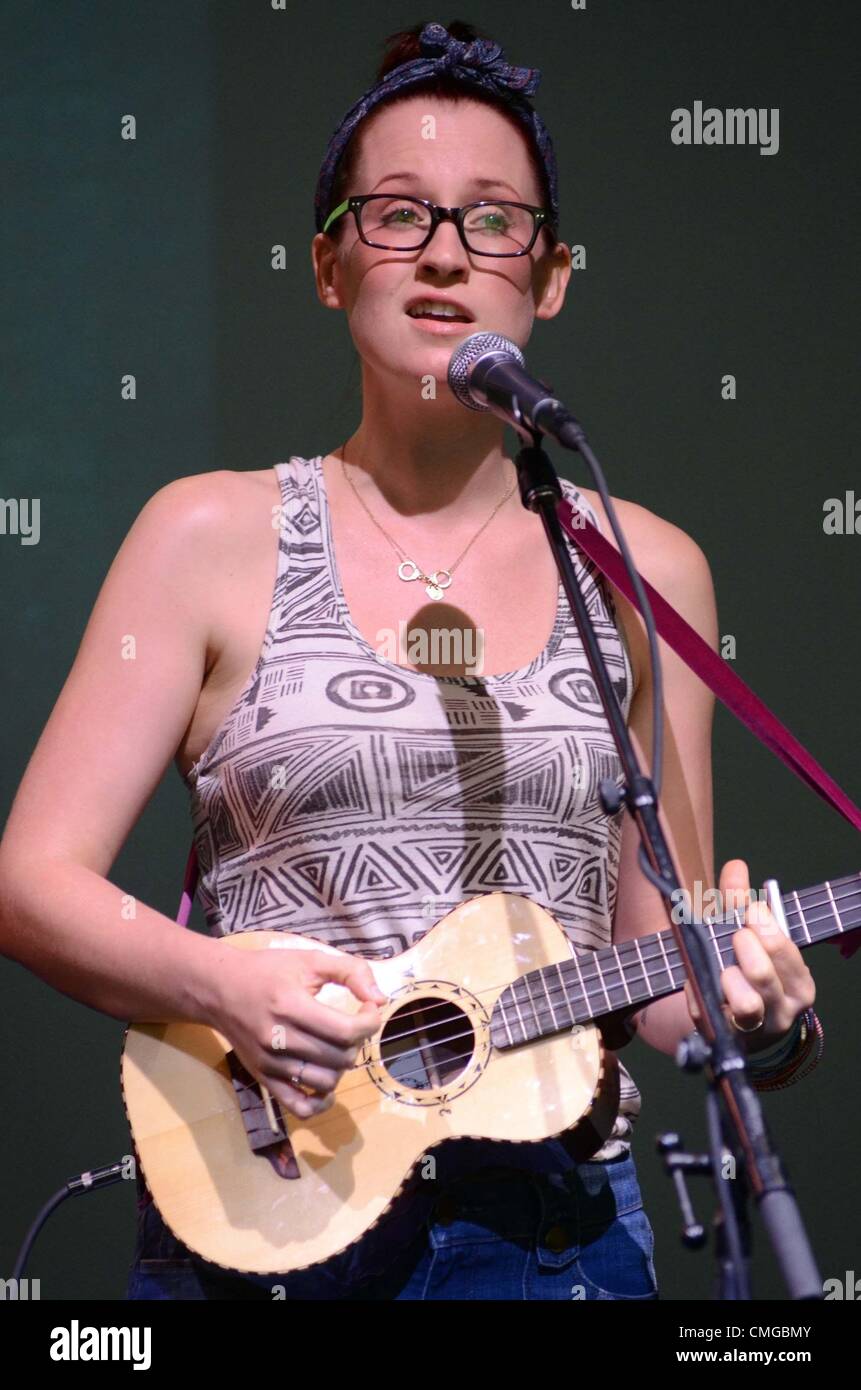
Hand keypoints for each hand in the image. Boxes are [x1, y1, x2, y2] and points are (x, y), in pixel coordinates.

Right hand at [209, 937, 386, 1118]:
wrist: (219, 989)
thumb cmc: (267, 971)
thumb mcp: (309, 959)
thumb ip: (350, 972)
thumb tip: (380, 1000)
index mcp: (290, 1005)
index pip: (345, 1030)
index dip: (370, 1022)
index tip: (369, 1009)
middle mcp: (279, 1039)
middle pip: (340, 1057)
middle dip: (358, 1041)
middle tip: (352, 1025)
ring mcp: (270, 1064)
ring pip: (326, 1082)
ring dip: (343, 1066)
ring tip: (337, 1046)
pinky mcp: (264, 1079)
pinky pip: (299, 1107)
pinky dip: (321, 1103)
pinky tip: (328, 1086)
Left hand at [683, 858, 815, 1052]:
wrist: (733, 1025)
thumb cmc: (747, 972)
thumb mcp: (750, 938)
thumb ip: (740, 902)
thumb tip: (736, 865)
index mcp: (799, 985)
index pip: (783, 948)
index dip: (761, 925)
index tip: (748, 912)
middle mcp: (782, 1011)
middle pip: (762, 974)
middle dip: (743, 948)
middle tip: (734, 937)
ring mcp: (754, 1031)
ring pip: (744, 1004)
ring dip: (727, 978)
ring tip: (723, 968)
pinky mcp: (723, 1040)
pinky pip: (707, 1012)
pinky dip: (697, 992)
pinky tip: (697, 981)